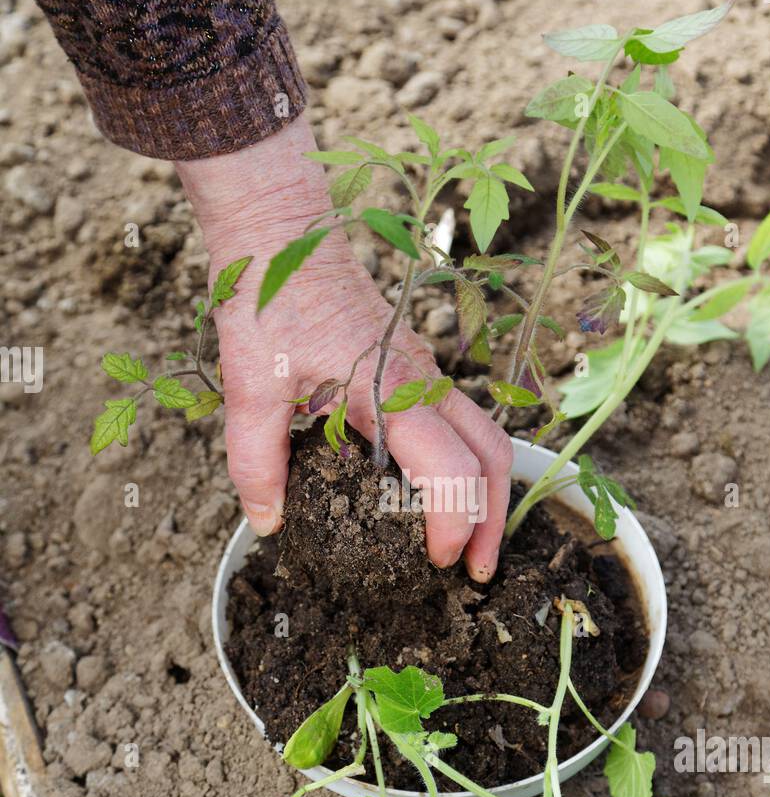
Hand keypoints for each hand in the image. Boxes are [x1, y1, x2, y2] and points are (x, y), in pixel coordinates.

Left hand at [176, 117, 512, 580]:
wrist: (280, 222)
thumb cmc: (269, 291)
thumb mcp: (249, 383)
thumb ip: (256, 461)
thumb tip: (267, 525)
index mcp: (392, 389)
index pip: (450, 471)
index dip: (453, 524)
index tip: (436, 562)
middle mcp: (422, 380)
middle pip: (491, 456)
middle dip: (494, 519)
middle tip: (477, 573)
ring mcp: (423, 368)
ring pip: (484, 435)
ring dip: (487, 491)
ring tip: (469, 541)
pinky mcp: (412, 361)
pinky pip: (459, 419)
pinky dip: (467, 463)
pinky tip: (436, 489)